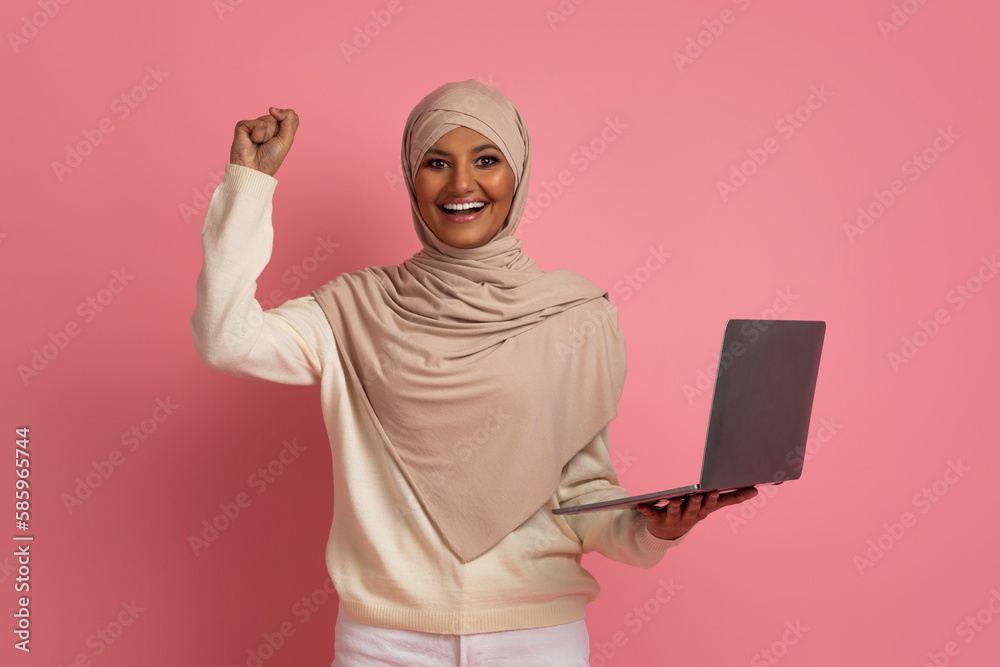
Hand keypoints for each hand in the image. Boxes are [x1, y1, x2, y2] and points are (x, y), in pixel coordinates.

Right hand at [230, 107, 298, 175]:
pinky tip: (252, 141)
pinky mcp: (243, 125)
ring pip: (268, 119)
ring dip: (267, 135)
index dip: (288, 123)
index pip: (290, 115)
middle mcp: (267, 126)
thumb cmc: (270, 159)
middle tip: (268, 144)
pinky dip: (258, 135)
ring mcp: (255, 125)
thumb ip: (288, 120)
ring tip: (260, 144)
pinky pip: (258, 123)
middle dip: (276, 132)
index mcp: (279, 129)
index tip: (281, 138)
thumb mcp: (286, 140)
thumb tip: (272, 108)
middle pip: (279, 116)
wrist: (254, 169)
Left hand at [637, 487, 758, 540]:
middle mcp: (689, 516)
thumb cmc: (693, 512)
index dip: (712, 499)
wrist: (668, 532)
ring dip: (674, 507)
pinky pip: (651, 514)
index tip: (714, 490)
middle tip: (698, 494)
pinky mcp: (657, 519)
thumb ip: (733, 497)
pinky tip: (640, 505)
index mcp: (702, 511)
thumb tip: (755, 490)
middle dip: (696, 502)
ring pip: (675, 512)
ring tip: (673, 499)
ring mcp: (673, 519)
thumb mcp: (711, 504)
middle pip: (693, 509)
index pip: (709, 505)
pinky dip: (646, 510)